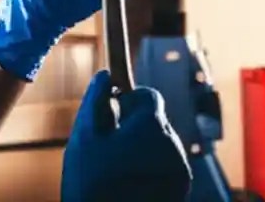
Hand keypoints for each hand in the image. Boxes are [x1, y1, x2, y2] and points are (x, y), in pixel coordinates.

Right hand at [61, 71, 190, 201]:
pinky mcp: (180, 190)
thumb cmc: (90, 183)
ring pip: (161, 145)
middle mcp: (174, 146)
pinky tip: (129, 183)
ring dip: (143, 150)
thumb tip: (105, 75)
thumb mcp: (85, 138)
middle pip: (156, 122)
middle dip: (134, 128)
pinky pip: (167, 167)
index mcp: (153, 127)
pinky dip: (151, 170)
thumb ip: (96, 101)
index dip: (128, 101)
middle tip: (109, 149)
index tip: (112, 115)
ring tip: (117, 171)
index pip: (149, 97)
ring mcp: (180, 170)